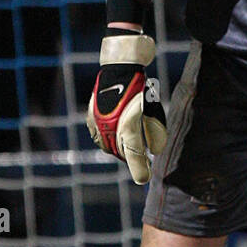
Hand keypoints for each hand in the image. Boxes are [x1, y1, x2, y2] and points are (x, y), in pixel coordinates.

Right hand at [86, 32, 167, 183]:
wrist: (119, 66)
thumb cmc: (140, 87)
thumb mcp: (153, 109)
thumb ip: (155, 132)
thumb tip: (154, 151)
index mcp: (126, 127)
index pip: (134, 155)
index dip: (139, 169)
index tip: (144, 179)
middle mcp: (109, 128)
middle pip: (121, 152)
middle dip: (132, 158)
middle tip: (142, 161)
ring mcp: (97, 123)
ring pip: (109, 145)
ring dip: (120, 149)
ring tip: (130, 148)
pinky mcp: (92, 118)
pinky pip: (100, 137)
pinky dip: (110, 139)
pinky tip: (117, 135)